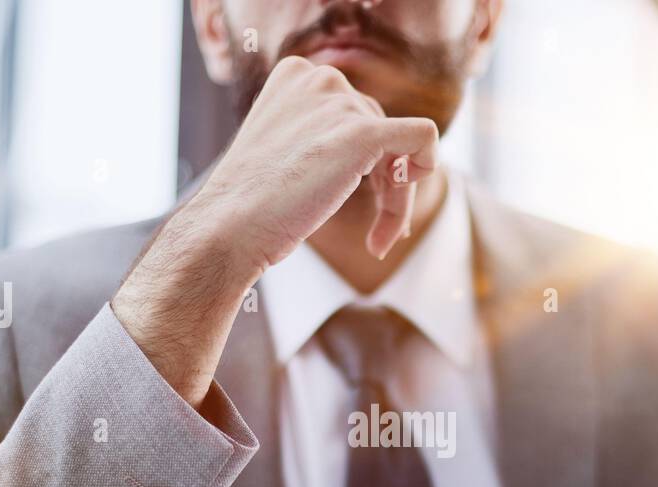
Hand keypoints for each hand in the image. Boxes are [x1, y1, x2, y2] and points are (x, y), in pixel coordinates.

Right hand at [112, 56, 438, 404]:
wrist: (230, 226)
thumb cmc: (251, 204)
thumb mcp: (284, 152)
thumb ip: (322, 139)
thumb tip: (377, 156)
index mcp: (296, 76)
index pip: (354, 112)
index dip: (365, 160)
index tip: (356, 198)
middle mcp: (321, 79)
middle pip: (380, 129)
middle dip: (384, 182)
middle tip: (376, 234)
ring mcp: (341, 102)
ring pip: (402, 145)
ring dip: (396, 198)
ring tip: (378, 239)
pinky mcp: (363, 131)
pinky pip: (424, 137)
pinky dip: (427, 166)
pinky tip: (404, 213)